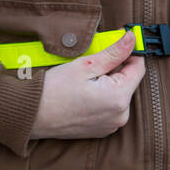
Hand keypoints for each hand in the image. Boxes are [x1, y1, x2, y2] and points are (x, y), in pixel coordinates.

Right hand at [30, 31, 145, 138]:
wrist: (31, 115)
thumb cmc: (54, 90)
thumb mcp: (86, 65)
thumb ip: (113, 53)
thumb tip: (132, 39)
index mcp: (119, 98)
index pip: (138, 68)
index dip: (130, 52)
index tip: (118, 42)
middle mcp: (120, 115)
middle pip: (128, 81)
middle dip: (114, 68)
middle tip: (92, 62)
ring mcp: (111, 125)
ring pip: (118, 94)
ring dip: (107, 82)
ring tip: (84, 80)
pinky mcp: (102, 130)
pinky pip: (109, 107)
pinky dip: (101, 97)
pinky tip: (83, 93)